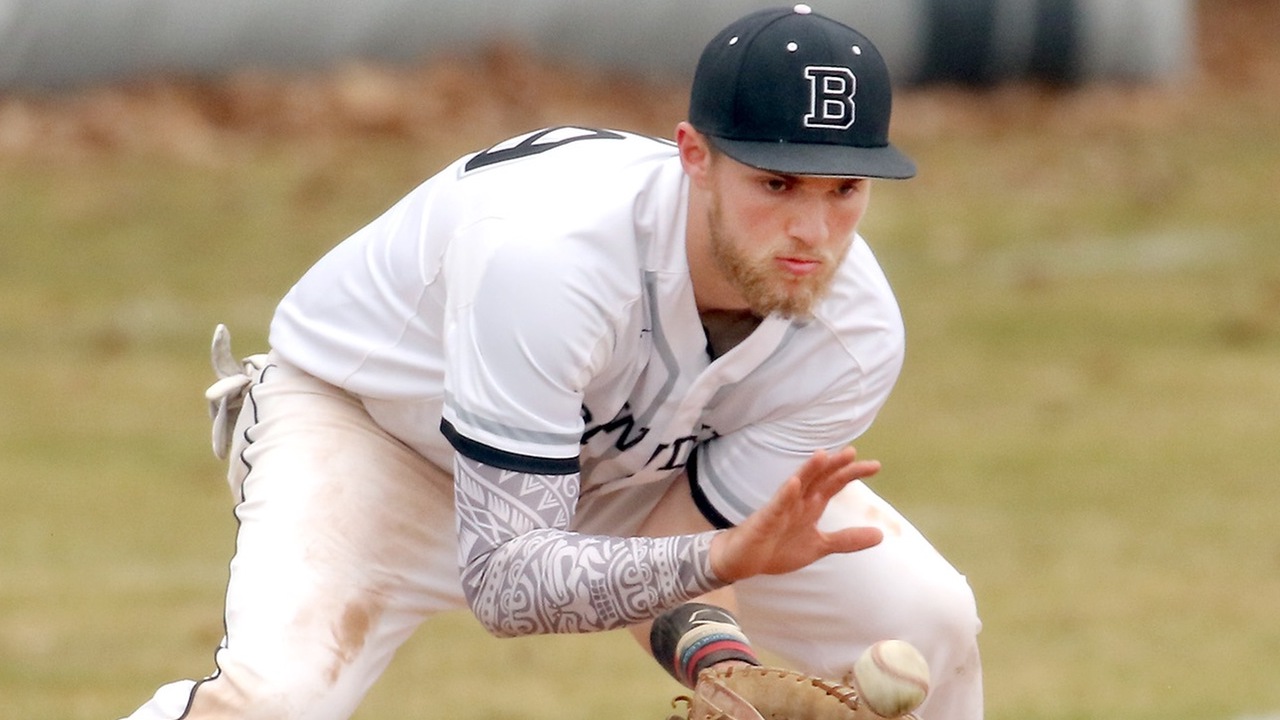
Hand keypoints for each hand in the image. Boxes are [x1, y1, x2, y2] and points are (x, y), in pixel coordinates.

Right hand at [708, 447, 883, 582]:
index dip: (852, 474)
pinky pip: (776, 506)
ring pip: (797, 486)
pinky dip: (785, 495)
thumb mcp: (819, 546)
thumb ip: (847, 540)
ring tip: (822, 456)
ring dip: (809, 471)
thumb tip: (880, 535)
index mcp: (811, 506)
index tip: (875, 465)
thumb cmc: (778, 548)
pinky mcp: (765, 520)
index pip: (834, 484)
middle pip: (818, 479)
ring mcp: (780, 509)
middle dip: (834, 466)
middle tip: (852, 453)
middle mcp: (797, 502)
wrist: (744, 561)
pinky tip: (793, 484)